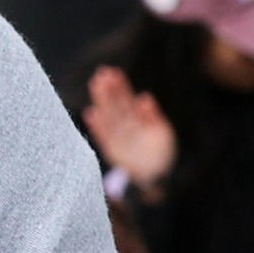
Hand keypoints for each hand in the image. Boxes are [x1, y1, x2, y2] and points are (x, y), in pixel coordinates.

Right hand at [82, 66, 176, 192]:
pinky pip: (104, 137)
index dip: (121, 87)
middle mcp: (127, 127)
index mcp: (138, 121)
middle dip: (109, 91)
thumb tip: (145, 98)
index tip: (113, 73)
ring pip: (109, 117)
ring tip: (96, 86)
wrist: (158, 180)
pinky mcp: (113, 151)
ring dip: (102, 102)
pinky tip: (91, 113)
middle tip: (101, 74)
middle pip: (117, 106)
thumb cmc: (162, 155)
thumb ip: (153, 116)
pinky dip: (98, 126)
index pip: (128, 100)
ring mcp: (119, 139)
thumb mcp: (162, 132)